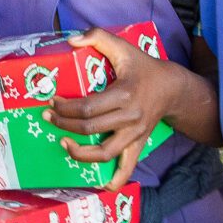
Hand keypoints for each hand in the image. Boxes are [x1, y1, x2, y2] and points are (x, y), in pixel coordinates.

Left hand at [48, 28, 192, 185]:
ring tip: (63, 143)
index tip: (53, 101)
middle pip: (90, 129)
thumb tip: (72, 40)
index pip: (88, 107)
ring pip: (103, 153)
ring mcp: (134, 135)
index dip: (65, 107)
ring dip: (79, 152)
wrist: (173, 88)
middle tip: (49, 117)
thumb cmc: (144, 67)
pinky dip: (114, 180)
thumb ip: (98, 37)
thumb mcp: (123, 47)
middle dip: (64, 124)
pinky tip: (100, 185)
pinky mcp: (137, 144)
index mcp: (124, 95)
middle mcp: (130, 118)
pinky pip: (126, 168)